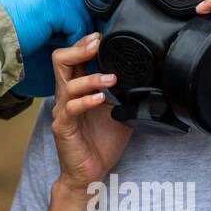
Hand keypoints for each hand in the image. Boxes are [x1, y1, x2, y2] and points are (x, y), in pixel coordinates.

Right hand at [0, 0, 94, 96]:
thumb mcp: (22, 7)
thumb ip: (45, 4)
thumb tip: (69, 15)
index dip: (80, 4)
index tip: (86, 23)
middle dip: (88, 16)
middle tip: (92, 37)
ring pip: (82, 10)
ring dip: (83, 31)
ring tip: (85, 48)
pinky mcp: (54, 5)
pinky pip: (77, 24)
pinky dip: (76, 39)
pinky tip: (70, 51)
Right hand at [49, 31, 132, 195]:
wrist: (89, 174)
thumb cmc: (100, 143)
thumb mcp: (119, 113)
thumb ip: (126, 95)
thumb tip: (150, 81)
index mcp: (77, 90)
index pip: (73, 57)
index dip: (84, 44)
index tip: (101, 36)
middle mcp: (65, 96)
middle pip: (60, 61)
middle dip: (79, 49)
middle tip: (97, 44)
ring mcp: (63, 111)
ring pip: (68, 83)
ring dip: (91, 78)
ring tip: (111, 78)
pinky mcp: (63, 127)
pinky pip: (71, 109)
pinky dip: (86, 101)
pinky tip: (100, 99)